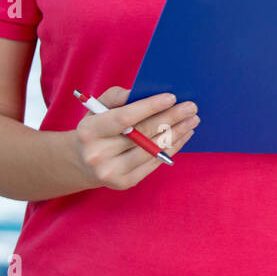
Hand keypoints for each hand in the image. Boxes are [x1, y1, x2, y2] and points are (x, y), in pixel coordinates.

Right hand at [69, 87, 199, 189]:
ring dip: (176, 134)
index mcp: (89, 132)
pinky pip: (154, 163)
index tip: (172, 97)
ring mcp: (111, 172)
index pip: (124, 118)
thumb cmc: (97, 126)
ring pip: (152, 150)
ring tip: (192, 121)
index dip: (149, 107)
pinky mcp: (125, 183)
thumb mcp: (98, 107)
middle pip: (142, 134)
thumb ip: (117, 96)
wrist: (83, 161)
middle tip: (191, 107)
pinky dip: (172, 148)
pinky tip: (183, 135)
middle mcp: (97, 154)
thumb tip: (143, 92)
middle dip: (170, 118)